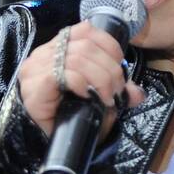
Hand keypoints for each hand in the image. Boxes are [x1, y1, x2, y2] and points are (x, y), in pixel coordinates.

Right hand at [17, 19, 145, 141]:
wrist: (55, 142)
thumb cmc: (74, 117)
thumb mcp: (101, 98)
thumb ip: (118, 89)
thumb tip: (138, 93)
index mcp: (59, 48)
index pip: (86, 30)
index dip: (109, 46)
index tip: (119, 67)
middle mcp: (43, 53)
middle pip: (85, 46)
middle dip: (109, 69)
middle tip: (116, 91)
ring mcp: (36, 68)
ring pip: (78, 59)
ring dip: (101, 79)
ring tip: (106, 97)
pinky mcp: (35, 85)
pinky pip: (65, 74)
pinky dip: (83, 84)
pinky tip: (88, 96)